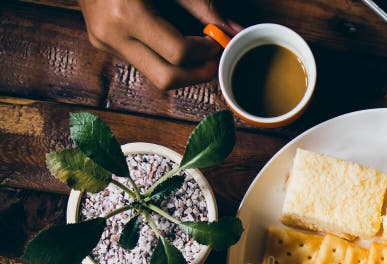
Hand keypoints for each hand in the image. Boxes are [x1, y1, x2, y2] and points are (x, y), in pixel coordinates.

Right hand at [77, 0, 242, 89]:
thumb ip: (202, 6)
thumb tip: (232, 30)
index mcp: (126, 14)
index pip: (178, 53)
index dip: (205, 52)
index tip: (218, 42)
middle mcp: (111, 34)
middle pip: (166, 79)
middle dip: (197, 75)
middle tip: (214, 61)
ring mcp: (103, 42)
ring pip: (154, 76)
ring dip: (182, 71)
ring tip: (198, 51)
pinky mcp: (101, 44)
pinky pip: (142, 63)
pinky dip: (163, 60)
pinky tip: (173, 43)